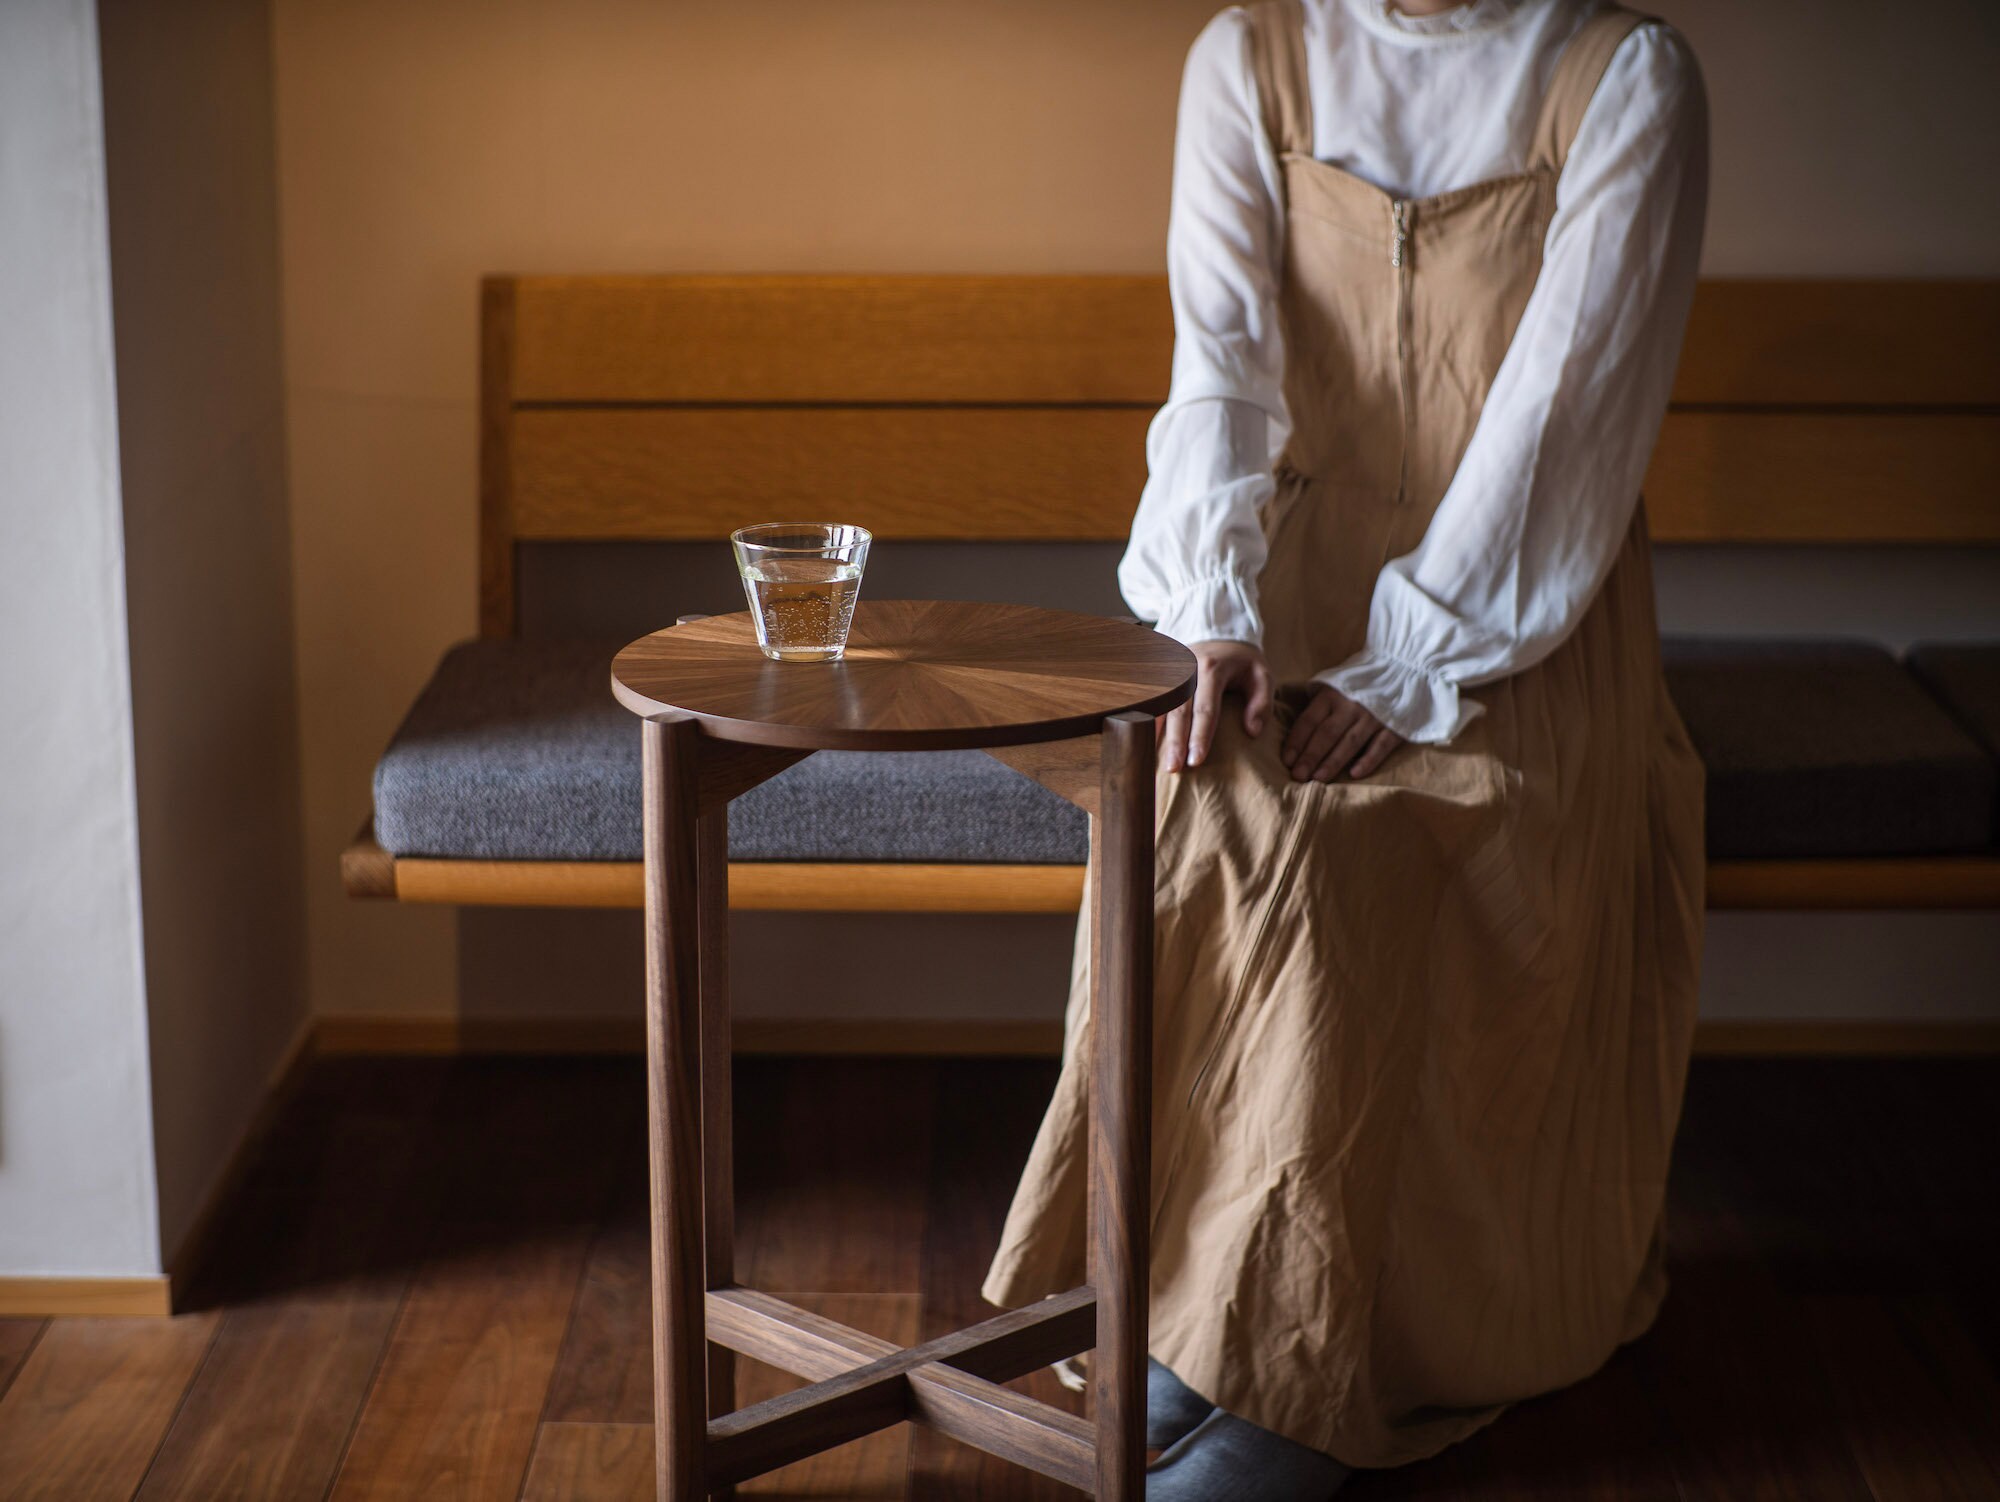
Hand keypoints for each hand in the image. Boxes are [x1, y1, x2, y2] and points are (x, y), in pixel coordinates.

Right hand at [1158, 640, 1272, 772]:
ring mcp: (1171, 672)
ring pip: (1162, 707)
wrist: (1219, 635)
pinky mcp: (1163, 677)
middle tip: (1173, 768)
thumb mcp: (1262, 675)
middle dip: (1175, 741)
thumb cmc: (1242, 663)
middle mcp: (1186, 669)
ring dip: (1160, 736)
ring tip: (1160, 762)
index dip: (1200, 736)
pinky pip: (1154, 702)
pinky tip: (1146, 743)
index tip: (1196, 761)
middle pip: (1179, 710)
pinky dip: (1150, 723)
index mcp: (1212, 669)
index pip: (1205, 708)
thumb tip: (1252, 732)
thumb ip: (1262, 703)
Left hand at [1281, 684, 1403, 781]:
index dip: (1297, 741)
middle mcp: (1350, 705)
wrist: (1402, 670)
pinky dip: (1368, 760)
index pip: (1309, 720)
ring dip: (1333, 762)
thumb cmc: (1358, 683)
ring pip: (1350, 742)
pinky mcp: (1394, 726)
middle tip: (1298, 776)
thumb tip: (1290, 722)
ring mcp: (1373, 716)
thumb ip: (1315, 702)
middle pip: (1326, 734)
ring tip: (1318, 779)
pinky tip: (1354, 774)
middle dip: (1310, 756)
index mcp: (1331, 694)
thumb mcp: (1332, 684)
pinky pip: (1380, 746)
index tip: (1286, 760)